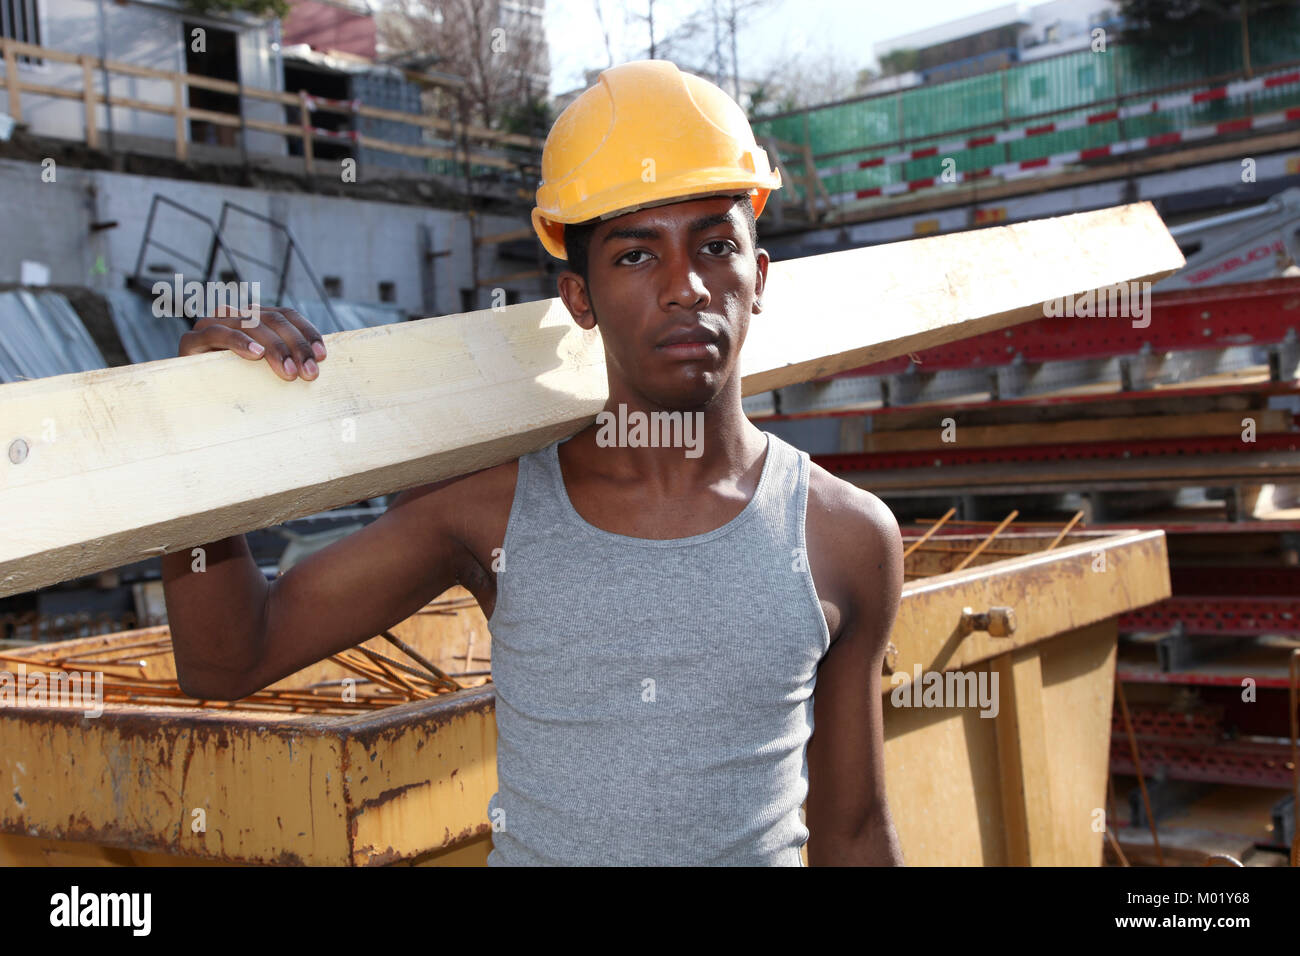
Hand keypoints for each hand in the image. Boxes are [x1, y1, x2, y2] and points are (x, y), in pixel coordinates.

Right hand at [177, 305, 326, 381]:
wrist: (191, 401)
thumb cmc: (238, 388)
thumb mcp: (268, 372)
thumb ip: (286, 360)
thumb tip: (319, 365)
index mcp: (254, 318)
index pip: (287, 314)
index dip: (307, 332)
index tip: (322, 356)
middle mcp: (234, 315)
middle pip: (273, 320)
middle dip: (295, 346)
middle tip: (310, 373)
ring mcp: (212, 325)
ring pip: (250, 324)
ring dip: (274, 348)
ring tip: (289, 371)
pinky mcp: (192, 340)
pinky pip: (218, 333)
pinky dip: (239, 342)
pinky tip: (256, 355)